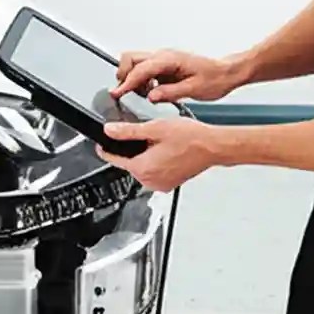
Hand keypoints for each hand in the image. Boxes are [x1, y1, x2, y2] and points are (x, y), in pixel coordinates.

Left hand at [95, 119, 224, 191]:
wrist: (212, 147)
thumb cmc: (190, 138)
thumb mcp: (154, 128)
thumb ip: (128, 131)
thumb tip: (109, 130)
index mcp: (143, 168)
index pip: (114, 160)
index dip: (106, 149)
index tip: (101, 145)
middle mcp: (150, 181)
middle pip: (129, 163)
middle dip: (131, 149)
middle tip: (144, 134)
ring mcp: (161, 184)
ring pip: (142, 168)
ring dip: (144, 155)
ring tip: (158, 141)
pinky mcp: (169, 184)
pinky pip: (154, 172)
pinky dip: (155, 162)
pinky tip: (166, 150)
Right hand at [111, 49, 247, 102]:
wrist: (226, 73)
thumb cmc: (215, 78)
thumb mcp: (194, 89)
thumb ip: (171, 93)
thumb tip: (151, 96)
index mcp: (170, 59)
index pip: (140, 69)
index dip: (126, 82)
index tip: (117, 93)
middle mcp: (164, 56)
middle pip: (130, 58)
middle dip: (124, 75)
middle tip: (124, 93)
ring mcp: (163, 60)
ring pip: (135, 62)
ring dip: (132, 78)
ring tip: (141, 94)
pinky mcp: (164, 66)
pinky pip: (144, 69)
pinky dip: (141, 80)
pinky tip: (150, 91)